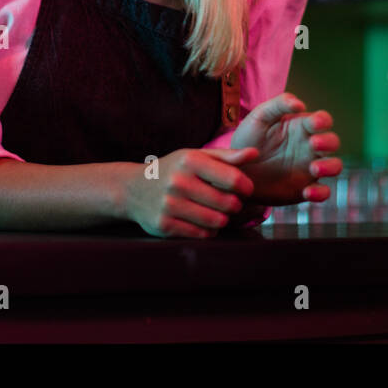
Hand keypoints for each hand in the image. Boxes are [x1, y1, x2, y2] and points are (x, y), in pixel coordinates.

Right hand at [123, 147, 258, 237]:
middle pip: (228, 204)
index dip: (246, 187)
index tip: (244, 190)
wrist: (132, 189)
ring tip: (216, 212)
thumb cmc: (172, 170)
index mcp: (190, 160)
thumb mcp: (195, 156)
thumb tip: (256, 153)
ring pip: (217, 222)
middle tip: (229, 203)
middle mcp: (178, 181)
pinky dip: (207, 231)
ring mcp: (170, 204)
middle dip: (234, 206)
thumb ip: (227, 156)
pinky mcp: (164, 225)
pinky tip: (201, 221)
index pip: (234, 179)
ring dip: (222, 220)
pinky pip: (202, 235)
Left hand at [229, 93, 341, 205]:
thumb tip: (300, 104)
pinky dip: (321, 193)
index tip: (313, 123)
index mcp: (300, 127)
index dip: (323, 120)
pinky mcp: (304, 188)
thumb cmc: (248, 140)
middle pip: (332, 142)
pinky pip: (323, 192)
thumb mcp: (258, 118)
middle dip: (328, 142)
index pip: (322, 120)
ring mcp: (309, 168)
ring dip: (330, 166)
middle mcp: (309, 147)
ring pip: (335, 166)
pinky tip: (307, 192)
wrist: (236, 172)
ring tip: (314, 168)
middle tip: (313, 143)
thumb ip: (278, 105)